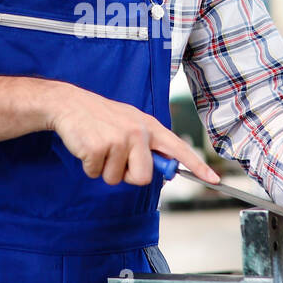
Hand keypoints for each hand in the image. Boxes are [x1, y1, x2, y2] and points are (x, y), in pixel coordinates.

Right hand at [49, 84, 217, 186]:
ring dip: (104, 169)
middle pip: (143, 177)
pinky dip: (89, 166)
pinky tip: (87, 147)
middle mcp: (138, 132)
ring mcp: (119, 139)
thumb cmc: (101, 118)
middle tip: (114, 157)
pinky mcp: (99, 147)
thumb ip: (148, 145)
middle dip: (126, 174)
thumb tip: (165, 170)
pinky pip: (97, 174)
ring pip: (116, 179)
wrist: (69, 103)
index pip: (179, 148)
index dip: (197, 165)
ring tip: (99, 147)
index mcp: (149, 126)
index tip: (213, 179)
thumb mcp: (130, 124)